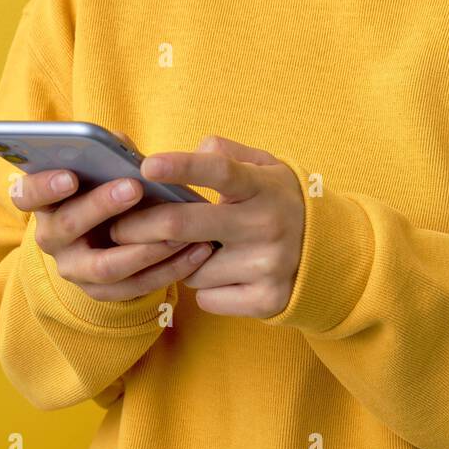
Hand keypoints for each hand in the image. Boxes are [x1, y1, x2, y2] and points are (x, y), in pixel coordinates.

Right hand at [8, 169, 214, 301]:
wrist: (113, 233)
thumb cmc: (109, 186)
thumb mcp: (104, 167)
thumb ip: (108, 153)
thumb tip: (118, 142)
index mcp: (44, 202)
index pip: (26, 194)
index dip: (44, 186)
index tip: (70, 175)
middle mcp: (52, 238)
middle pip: (68, 227)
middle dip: (101, 206)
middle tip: (133, 187)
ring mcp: (75, 270)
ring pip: (105, 266)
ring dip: (143, 247)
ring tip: (175, 230)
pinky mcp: (104, 293)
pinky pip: (137, 286)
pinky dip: (170, 268)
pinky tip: (199, 250)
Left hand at [108, 136, 305, 317]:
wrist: (331, 254)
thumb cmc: (280, 201)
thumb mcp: (266, 167)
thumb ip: (227, 153)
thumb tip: (192, 148)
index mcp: (263, 186)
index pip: (220, 171)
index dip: (182, 167)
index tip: (148, 166)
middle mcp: (266, 225)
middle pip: (185, 225)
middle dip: (140, 226)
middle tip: (116, 227)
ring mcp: (267, 265)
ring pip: (191, 268)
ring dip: (183, 261)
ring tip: (203, 250)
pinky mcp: (266, 300)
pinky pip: (207, 297)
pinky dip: (206, 288)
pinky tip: (225, 275)